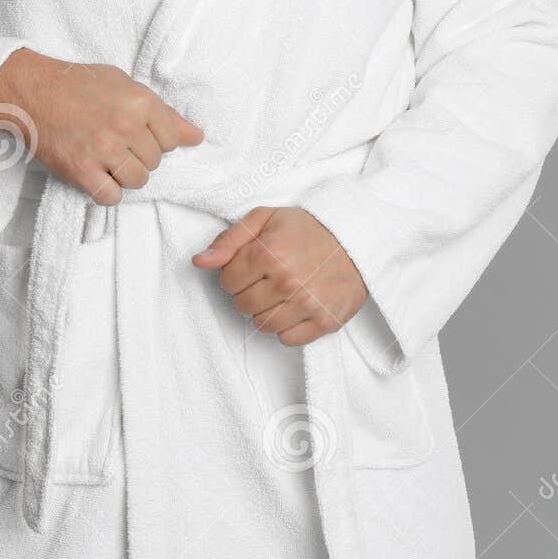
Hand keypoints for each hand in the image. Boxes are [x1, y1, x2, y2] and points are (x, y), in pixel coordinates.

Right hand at [0, 48, 202, 204]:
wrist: (31, 92)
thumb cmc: (77, 85)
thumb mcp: (124, 84)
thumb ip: (162, 112)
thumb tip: (196, 137)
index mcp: (139, 101)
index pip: (172, 139)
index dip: (155, 139)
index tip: (137, 133)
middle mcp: (125, 126)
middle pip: (155, 162)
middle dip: (139, 155)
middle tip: (114, 141)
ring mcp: (103, 150)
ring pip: (138, 181)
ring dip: (124, 174)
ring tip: (106, 157)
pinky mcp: (81, 171)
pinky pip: (111, 197)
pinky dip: (106, 190)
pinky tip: (96, 173)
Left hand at [192, 206, 367, 346]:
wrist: (358, 238)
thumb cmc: (308, 228)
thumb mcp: (265, 219)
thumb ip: (229, 240)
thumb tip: (199, 261)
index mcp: (268, 253)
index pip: (227, 282)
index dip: (236, 273)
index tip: (253, 265)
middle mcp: (286, 281)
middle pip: (242, 306)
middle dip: (249, 292)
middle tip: (268, 278)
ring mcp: (307, 304)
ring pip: (262, 325)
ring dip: (266, 311)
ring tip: (282, 292)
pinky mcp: (324, 322)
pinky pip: (287, 339)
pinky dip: (287, 326)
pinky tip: (296, 306)